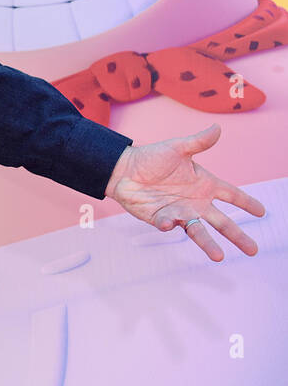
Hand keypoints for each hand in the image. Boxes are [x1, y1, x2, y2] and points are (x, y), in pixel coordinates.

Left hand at [105, 123, 265, 260]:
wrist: (123, 170)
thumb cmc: (151, 158)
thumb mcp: (177, 148)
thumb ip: (198, 142)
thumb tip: (217, 128)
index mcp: (205, 184)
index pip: (232, 195)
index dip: (247, 203)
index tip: (262, 212)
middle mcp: (196, 202)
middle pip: (222, 221)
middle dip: (237, 235)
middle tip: (253, 250)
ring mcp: (180, 212)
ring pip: (199, 231)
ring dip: (209, 244)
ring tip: (219, 257)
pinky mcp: (162, 219)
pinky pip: (169, 224)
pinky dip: (168, 224)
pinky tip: (167, 221)